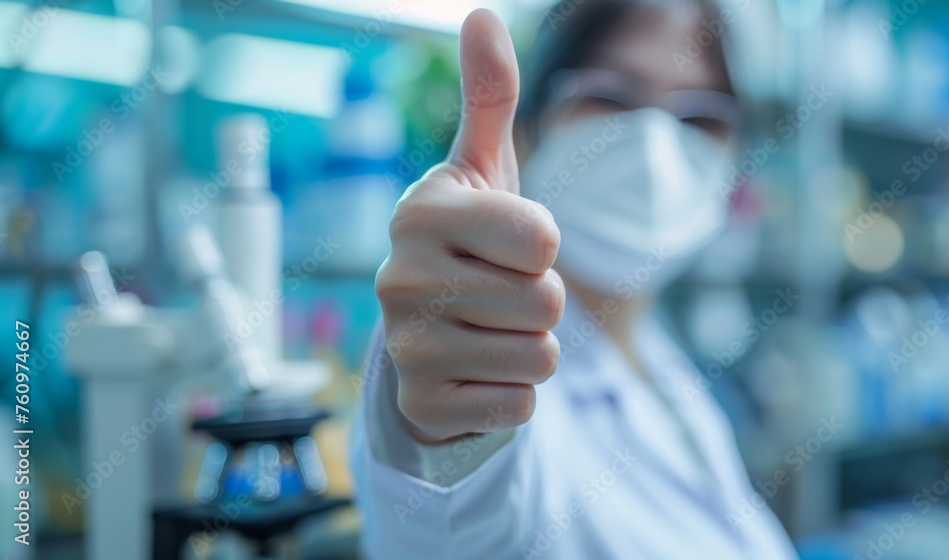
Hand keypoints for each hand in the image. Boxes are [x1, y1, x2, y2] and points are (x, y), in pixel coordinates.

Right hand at [374, 9, 563, 443]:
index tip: (506, 244)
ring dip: (529, 346)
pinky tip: (475, 371)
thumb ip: (489, 97)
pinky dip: (512, 391)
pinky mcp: (422, 405)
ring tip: (487, 330)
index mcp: (419, 214)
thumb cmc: (468, 240)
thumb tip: (481, 15)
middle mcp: (400, 279)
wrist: (425, 329)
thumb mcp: (482, 169)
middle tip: (497, 293)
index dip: (541, 244)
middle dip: (540, 301)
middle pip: (547, 302)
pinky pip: (520, 404)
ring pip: (540, 357)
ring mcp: (406, 349)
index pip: (541, 236)